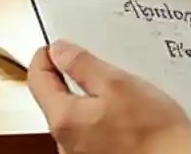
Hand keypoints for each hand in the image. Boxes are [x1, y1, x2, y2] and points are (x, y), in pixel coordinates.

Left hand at [28, 40, 190, 153]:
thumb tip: (59, 51)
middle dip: (67, 77)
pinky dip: (99, 116)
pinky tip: (122, 112)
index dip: (45, 57)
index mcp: (63, 119)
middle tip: (88, 62)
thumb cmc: (153, 133)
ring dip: (86, 98)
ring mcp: (81, 153)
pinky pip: (90, 131)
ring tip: (114, 89)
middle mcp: (66, 141)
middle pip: (54, 99)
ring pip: (73, 116)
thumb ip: (81, 64)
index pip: (37, 80)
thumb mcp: (116, 82)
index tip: (54, 47)